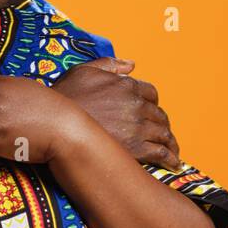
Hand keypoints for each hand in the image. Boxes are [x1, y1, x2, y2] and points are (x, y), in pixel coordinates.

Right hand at [53, 58, 181, 170]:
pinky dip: (170, 158)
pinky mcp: (136, 149)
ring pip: (164, 134)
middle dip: (161, 124)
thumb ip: (109, 65)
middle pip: (159, 115)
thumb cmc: (66, 96)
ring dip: (169, 142)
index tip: (150, 111)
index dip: (152, 103)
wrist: (56, 123)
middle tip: (161, 133)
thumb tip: (131, 65)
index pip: (151, 94)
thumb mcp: (84, 71)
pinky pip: (161, 153)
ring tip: (172, 150)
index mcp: (127, 86)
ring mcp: (138, 128)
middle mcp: (136, 106)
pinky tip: (172, 162)